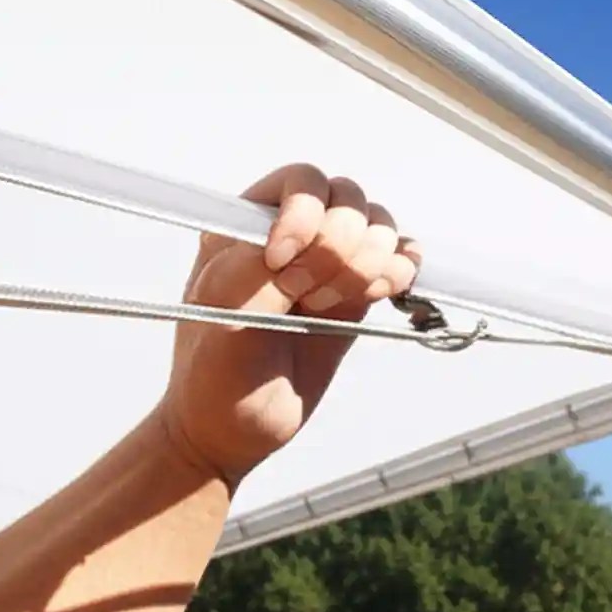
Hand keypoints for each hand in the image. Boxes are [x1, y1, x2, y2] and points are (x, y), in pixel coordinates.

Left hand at [158, 163, 421, 487]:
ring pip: (378, 225)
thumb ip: (253, 276)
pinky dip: (399, 273)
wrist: (234, 429)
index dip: (305, 215)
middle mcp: (292, 234)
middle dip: (339, 247)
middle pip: (348, 198)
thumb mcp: (218, 324)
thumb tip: (294, 251)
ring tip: (331, 304)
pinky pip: (399, 260)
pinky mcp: (356, 293)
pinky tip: (375, 298)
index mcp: (245, 226)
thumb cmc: (212, 377)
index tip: (284, 265)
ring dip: (367, 263)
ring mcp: (327, 263)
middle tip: (305, 296)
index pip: (299, 182)